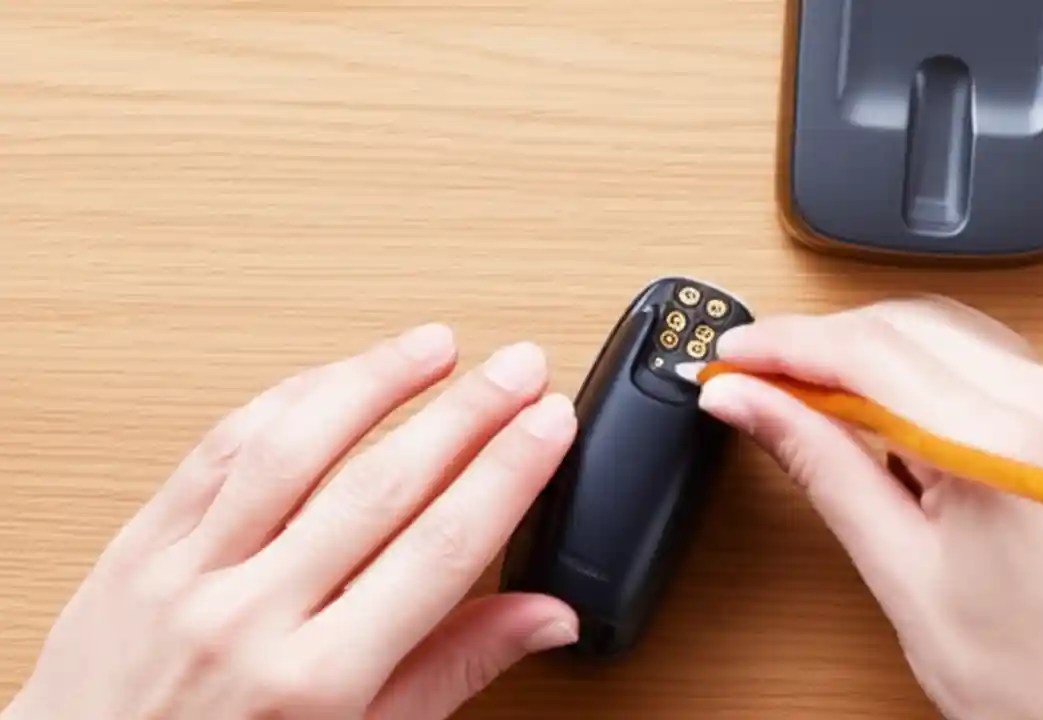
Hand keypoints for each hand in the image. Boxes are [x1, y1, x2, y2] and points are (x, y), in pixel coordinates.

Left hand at [3, 325, 578, 719]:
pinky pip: (218, 449)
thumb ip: (455, 669)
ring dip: (374, 382)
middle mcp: (251, 618)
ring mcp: (189, 573)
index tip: (550, 422)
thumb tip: (548, 617)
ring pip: (293, 446)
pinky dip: (284, 399)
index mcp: (318, 681)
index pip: (440, 550)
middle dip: (466, 413)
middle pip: (380, 486)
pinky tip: (334, 377)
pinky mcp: (142, 543)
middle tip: (519, 366)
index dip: (508, 474)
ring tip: (435, 344)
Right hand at [698, 297, 1042, 719]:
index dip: (786, 345)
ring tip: (807, 401)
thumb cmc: (1040, 679)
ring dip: (868, 355)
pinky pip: (986, 364)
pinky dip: (921, 375)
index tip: (729, 358)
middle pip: (908, 327)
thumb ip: (820, 465)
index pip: (871, 350)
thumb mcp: (901, 571)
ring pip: (945, 335)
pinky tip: (884, 416)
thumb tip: (747, 403)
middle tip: (752, 378)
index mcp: (1012, 441)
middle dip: (820, 344)